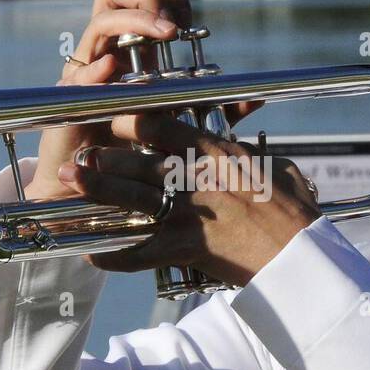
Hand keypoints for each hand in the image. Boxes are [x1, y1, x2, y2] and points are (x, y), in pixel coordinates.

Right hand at [22, 0, 260, 200]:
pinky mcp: (70, 96)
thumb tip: (255, 100)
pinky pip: (79, 75)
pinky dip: (96, 68)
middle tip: (173, 24)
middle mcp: (106, 49)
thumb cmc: (133, 145)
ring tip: (163, 33)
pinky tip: (112, 69)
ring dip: (134, 22)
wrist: (92, 177)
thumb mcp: (181, 121)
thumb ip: (214, 109)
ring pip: (99, 25)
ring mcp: (86, 69)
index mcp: (130, 45)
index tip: (189, 22)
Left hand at [55, 113, 322, 286]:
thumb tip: (254, 152)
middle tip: (75, 151)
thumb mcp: (277, 170)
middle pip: (139, 159)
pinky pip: (142, 252)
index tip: (109, 115)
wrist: (300, 253)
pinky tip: (92, 254)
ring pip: (133, 197)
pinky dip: (115, 255)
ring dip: (97, 190)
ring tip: (68, 181)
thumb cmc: (294, 212)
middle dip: (104, 155)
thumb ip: (255, 157)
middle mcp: (197, 178)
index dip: (130, 119)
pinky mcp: (187, 248)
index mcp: (216, 153)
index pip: (162, 126)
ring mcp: (189, 213)